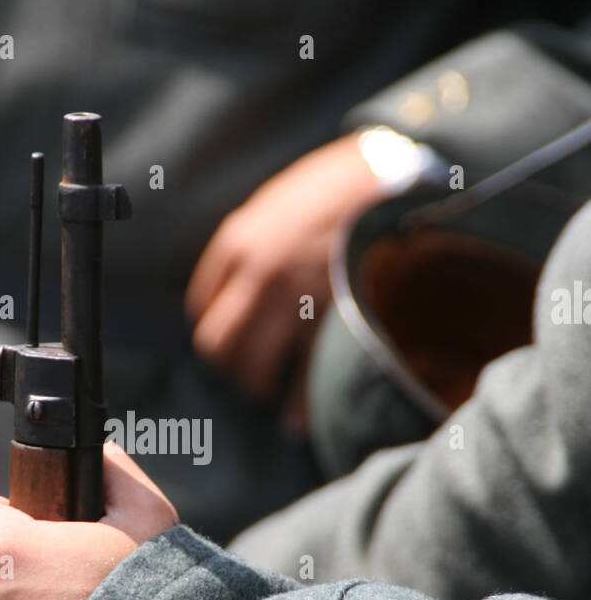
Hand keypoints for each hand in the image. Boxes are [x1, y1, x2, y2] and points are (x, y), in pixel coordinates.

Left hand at [185, 133, 382, 434]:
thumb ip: (255, 239)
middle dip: (230, 363)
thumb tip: (242, 278)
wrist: (399, 176)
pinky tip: (296, 423)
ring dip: (258, 383)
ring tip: (270, 388)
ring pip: (252, 368)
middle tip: (248, 369)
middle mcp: (258, 275)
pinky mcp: (334, 320)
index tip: (230, 338)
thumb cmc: (342, 185)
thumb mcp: (282, 200)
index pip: (201, 306)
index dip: (213, 327)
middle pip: (217, 344)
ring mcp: (296, 301)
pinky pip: (304, 380)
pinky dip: (298, 409)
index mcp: (238, 242)